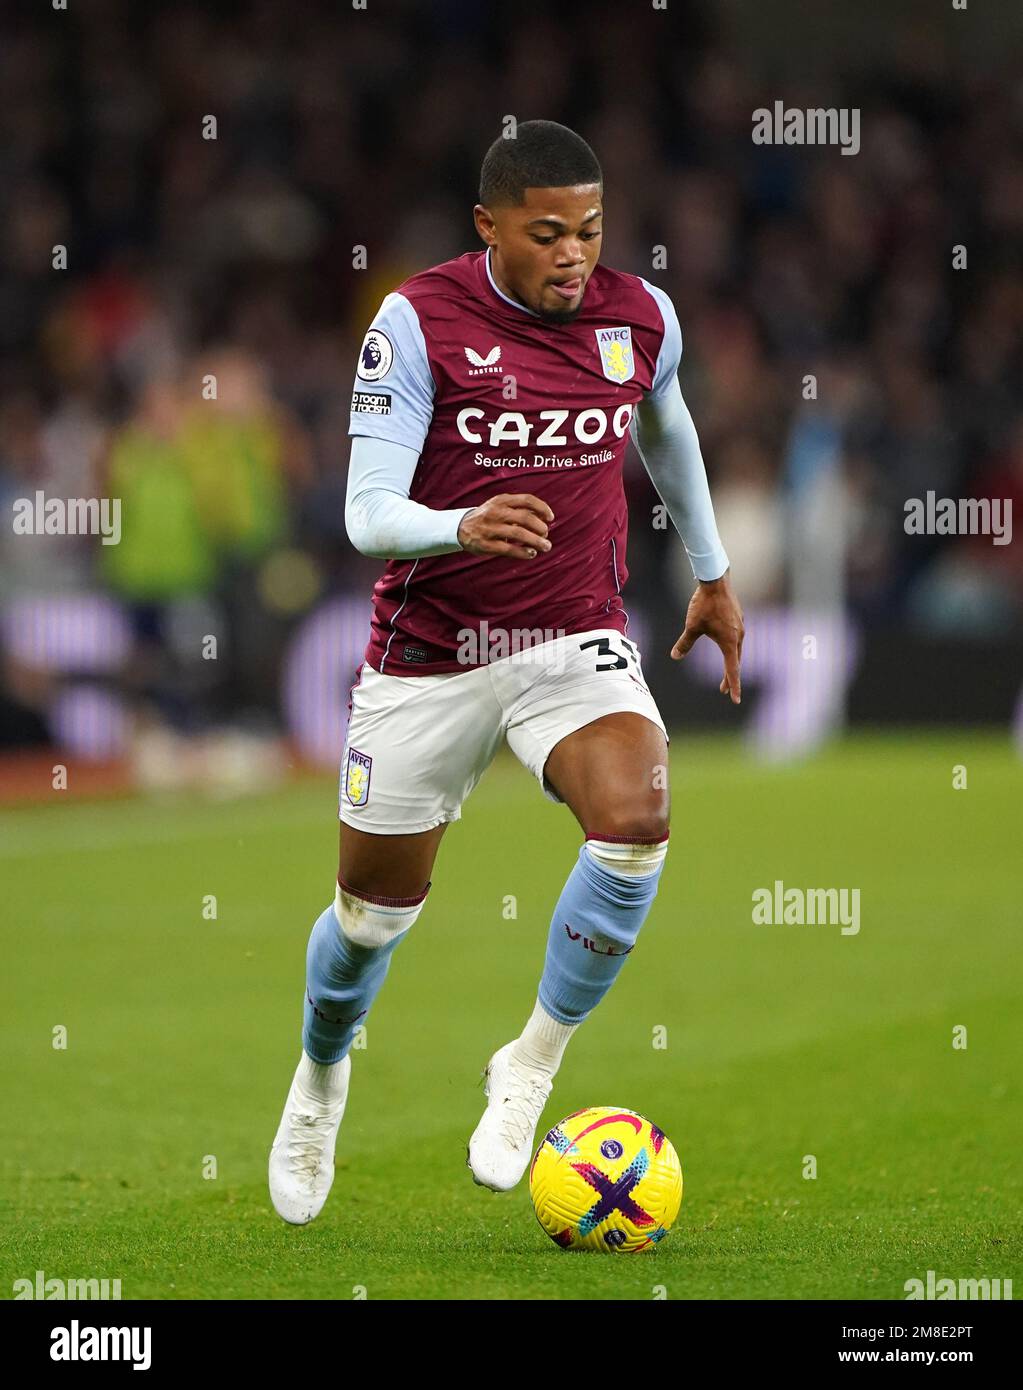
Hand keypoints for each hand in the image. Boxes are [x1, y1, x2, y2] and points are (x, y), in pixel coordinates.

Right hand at [457, 494, 553, 559]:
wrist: (461, 528)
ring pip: (519, 533)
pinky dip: (523, 551)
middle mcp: (496, 512)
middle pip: (525, 517)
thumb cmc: (488, 517)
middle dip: (540, 527)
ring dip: (536, 541)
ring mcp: (490, 528)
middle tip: (547, 535)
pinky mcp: (486, 544)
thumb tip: (543, 519)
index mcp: (501, 500)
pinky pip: (508, 548)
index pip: (527, 500)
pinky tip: (531, 553)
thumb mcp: (499, 506)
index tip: (551, 518)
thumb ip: (518, 509)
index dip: (542, 508)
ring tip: (546, 546)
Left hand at [671, 568, 744, 703]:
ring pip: (737, 650)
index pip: (733, 670)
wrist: (716, 581)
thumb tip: (675, 656)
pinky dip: (731, 648)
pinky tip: (725, 645)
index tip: (735, 700)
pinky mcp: (738, 619)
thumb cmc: (704, 604)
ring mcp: (740, 627)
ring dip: (732, 662)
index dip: (733, 685)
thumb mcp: (691, 626)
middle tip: (724, 690)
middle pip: (736, 662)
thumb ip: (685, 643)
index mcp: (729, 642)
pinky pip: (736, 638)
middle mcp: (739, 636)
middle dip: (730, 677)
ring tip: (727, 671)